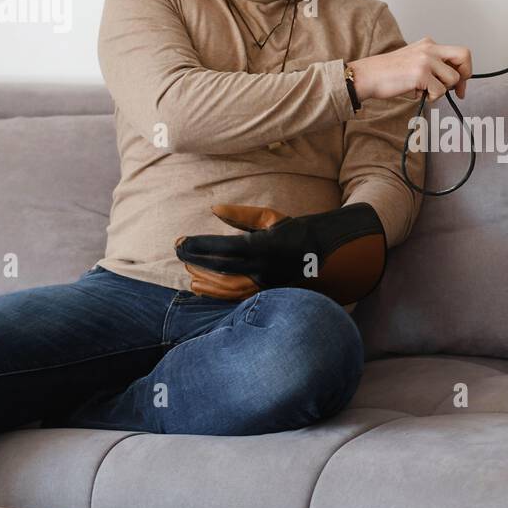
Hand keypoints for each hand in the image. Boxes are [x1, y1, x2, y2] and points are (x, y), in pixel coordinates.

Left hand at [174, 202, 386, 304]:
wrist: (329, 254)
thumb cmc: (298, 231)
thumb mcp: (272, 218)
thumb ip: (241, 215)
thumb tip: (213, 209)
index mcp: (263, 246)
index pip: (222, 248)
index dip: (198, 246)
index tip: (180, 241)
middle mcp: (263, 269)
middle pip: (220, 270)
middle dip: (196, 261)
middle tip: (179, 252)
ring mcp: (266, 285)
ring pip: (227, 288)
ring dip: (205, 280)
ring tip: (189, 272)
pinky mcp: (268, 295)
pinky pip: (236, 298)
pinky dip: (216, 293)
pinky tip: (203, 288)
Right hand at [349, 36, 472, 102]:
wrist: (367, 76)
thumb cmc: (389, 73)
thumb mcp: (415, 62)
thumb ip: (434, 67)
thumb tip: (457, 83)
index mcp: (429, 44)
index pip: (460, 52)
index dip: (465, 70)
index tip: (460, 86)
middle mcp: (430, 48)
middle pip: (464, 56)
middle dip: (464, 76)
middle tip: (457, 91)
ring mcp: (426, 60)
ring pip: (452, 79)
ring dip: (441, 91)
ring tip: (423, 90)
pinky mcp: (420, 74)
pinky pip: (439, 91)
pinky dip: (430, 98)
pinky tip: (416, 93)